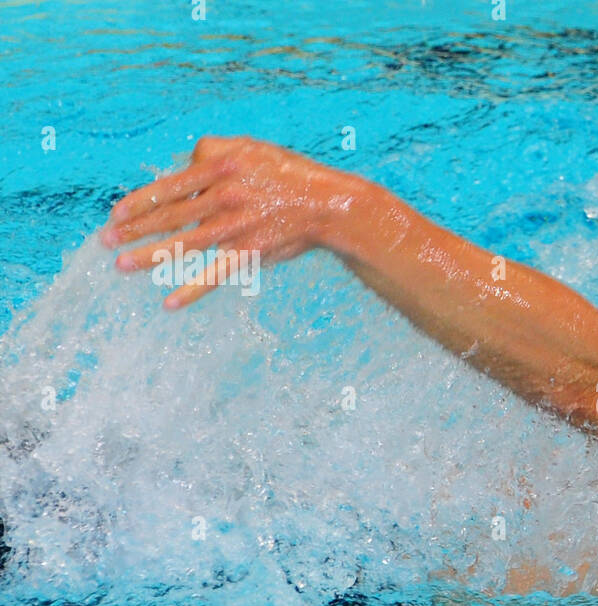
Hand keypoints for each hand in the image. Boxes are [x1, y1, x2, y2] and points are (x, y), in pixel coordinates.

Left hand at [102, 135, 354, 308]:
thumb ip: (215, 152)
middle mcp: (225, 196)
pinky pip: (216, 274)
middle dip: (133, 229)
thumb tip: (185, 169)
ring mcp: (238, 226)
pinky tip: (169, 302)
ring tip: (122, 265)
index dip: (140, 201)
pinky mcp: (251, 252)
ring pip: (185, 244)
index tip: (116, 213)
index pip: (171, 185)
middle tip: (105, 240)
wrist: (330, 205)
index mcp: (222, 166)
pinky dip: (192, 289)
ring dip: (150, 256)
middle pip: (170, 215)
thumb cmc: (290, 175)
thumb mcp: (251, 149)